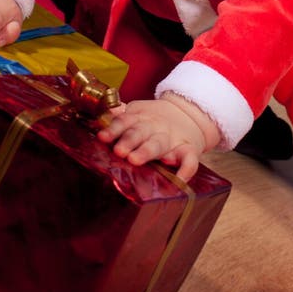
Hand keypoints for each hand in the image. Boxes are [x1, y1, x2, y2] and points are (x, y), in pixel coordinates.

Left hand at [96, 93, 220, 181]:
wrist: (188, 114)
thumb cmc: (154, 121)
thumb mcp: (138, 112)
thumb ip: (120, 114)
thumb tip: (104, 112)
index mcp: (140, 118)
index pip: (124, 121)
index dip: (113, 129)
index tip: (103, 137)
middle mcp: (154, 127)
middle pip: (138, 132)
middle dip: (128, 140)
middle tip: (118, 150)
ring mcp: (171, 139)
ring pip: (158, 144)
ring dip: (146, 151)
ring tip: (135, 159)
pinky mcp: (188, 149)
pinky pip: (190, 159)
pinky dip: (186, 169)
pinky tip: (179, 180)